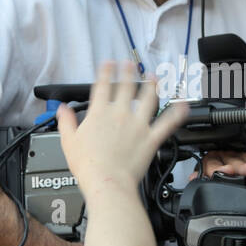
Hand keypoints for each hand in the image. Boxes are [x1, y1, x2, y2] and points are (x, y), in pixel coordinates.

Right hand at [56, 61, 186, 196]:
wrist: (107, 182)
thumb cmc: (89, 166)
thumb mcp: (69, 141)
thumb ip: (66, 122)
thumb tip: (62, 110)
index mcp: (100, 113)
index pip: (103, 85)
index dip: (107, 71)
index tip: (109, 63)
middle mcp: (120, 114)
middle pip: (127, 86)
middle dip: (129, 71)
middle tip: (131, 63)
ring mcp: (138, 125)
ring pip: (148, 99)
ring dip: (152, 85)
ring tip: (154, 77)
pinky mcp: (151, 138)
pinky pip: (167, 123)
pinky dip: (177, 113)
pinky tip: (183, 105)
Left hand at [192, 151, 245, 186]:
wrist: (231, 176)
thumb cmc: (217, 179)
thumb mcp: (208, 178)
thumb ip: (201, 178)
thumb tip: (191, 179)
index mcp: (209, 161)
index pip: (212, 163)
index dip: (220, 168)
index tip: (228, 171)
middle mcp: (222, 156)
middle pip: (232, 161)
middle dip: (242, 168)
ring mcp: (236, 156)